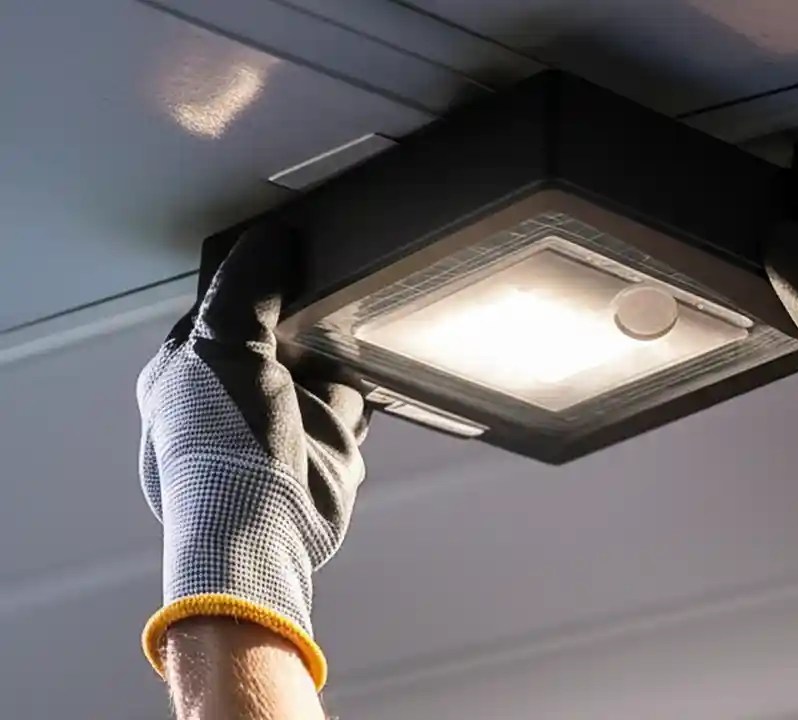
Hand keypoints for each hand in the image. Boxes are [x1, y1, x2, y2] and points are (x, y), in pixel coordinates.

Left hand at [136, 225, 369, 690]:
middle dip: (302, 316)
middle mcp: (234, 393)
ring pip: (319, 363)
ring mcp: (281, 420)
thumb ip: (244, 288)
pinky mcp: (325, 443)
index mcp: (189, 369)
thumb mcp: (221, 345)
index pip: (225, 306)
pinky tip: (365, 379)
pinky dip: (359, 393)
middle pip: (278, 331)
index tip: (287, 251)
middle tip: (324, 287)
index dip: (256, 279)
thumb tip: (268, 238)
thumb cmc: (219, 446)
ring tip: (347, 333)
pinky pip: (351, 399)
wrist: (264, 528)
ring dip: (334, 355)